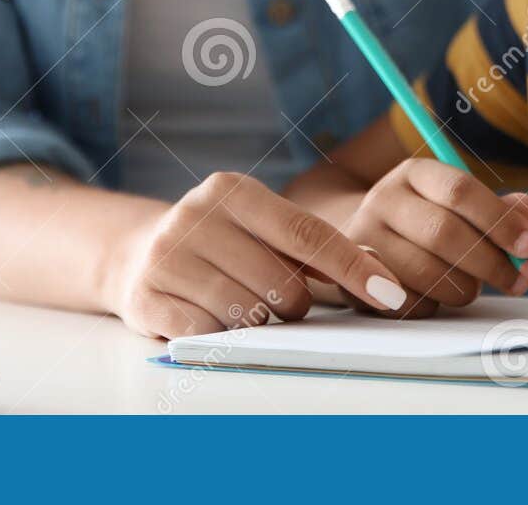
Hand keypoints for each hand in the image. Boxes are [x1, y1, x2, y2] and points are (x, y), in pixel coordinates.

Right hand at [105, 172, 408, 338]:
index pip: (307, 233)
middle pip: (280, 283)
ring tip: (244, 307)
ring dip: (259, 323)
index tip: (390, 294)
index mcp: (232, 190)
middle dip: (294, 303)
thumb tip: (379, 273)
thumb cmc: (222, 244)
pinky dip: (222, 338)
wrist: (138, 254)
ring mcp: (167, 257)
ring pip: (247, 314)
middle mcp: (196, 215)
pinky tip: (213, 319)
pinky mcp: (146, 298)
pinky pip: (209, 336)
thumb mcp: (262, 228)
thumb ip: (315, 246)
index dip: (353, 267)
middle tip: (280, 300)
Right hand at [340, 158, 527, 317]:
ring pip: (427, 273)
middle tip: (517, 280)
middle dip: (491, 262)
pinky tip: (438, 295)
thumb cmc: (428, 223)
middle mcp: (383, 198)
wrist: (365, 241)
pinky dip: (435, 305)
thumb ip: (501, 210)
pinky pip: (408, 302)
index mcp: (415, 173)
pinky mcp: (354, 278)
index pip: (460, 190)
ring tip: (472, 286)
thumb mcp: (461, 206)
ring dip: (464, 288)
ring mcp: (363, 238)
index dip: (500, 220)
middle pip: (444, 233)